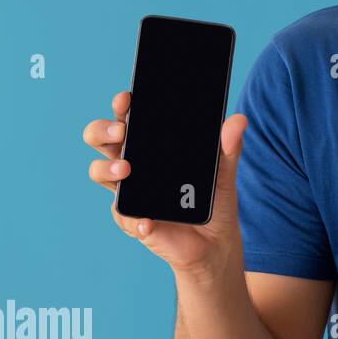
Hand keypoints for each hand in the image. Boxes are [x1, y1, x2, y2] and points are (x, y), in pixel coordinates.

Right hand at [83, 89, 248, 284]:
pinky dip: (136, 219)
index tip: (127, 98)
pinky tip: (148, 222)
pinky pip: (126, 217)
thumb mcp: (224, 169)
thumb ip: (228, 145)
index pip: (129, 118)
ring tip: (127, 169)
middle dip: (102, 130)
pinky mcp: (133, 219)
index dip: (122, 106)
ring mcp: (129, 191)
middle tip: (121, 132)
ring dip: (107, 168)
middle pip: (102, 139)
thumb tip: (238, 120)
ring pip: (99, 172)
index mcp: (151, 145)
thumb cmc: (212, 197)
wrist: (215, 240)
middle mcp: (132, 164)